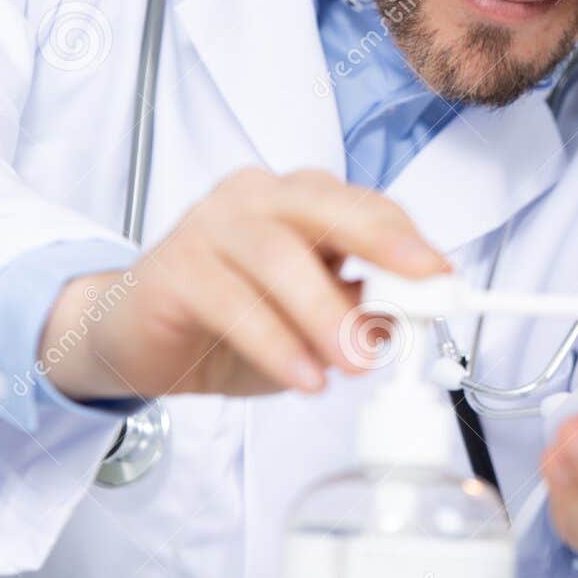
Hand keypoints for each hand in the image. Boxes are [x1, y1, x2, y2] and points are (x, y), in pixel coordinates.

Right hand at [38, 167, 449, 401]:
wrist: (133, 339)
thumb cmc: (227, 321)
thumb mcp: (309, 327)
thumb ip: (356, 318)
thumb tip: (404, 323)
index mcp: (297, 202)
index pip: (362, 205)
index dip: (406, 238)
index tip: (444, 275)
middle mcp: (255, 199)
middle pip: (325, 208)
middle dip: (381, 245)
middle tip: (421, 289)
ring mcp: (210, 226)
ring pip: (279, 255)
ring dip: (326, 313)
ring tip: (356, 363)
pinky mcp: (174, 268)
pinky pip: (234, 303)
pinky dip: (276, 344)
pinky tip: (304, 378)